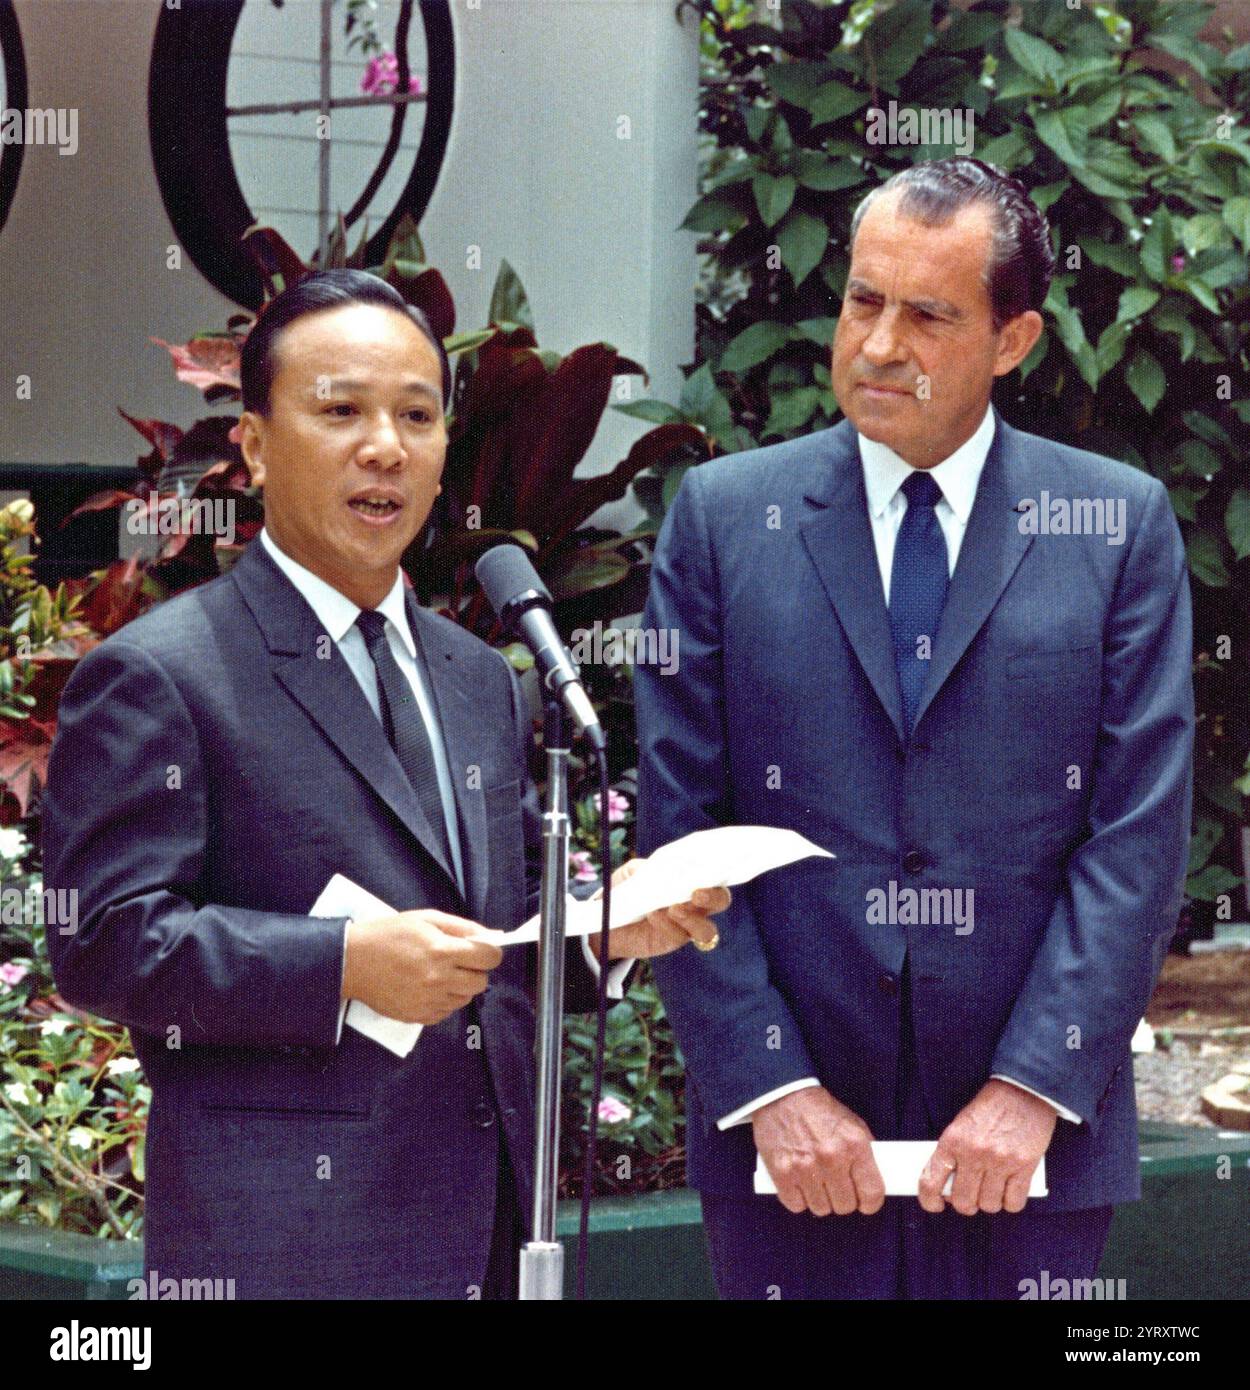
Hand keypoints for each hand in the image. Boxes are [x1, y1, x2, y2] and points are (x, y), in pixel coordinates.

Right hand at [342, 910, 504, 1025]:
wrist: (352, 962)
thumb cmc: (388, 934)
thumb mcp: (426, 919)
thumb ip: (462, 927)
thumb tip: (492, 936)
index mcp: (441, 951)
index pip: (489, 958)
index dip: (491, 952)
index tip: (484, 950)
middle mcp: (438, 979)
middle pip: (481, 982)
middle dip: (476, 970)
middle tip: (459, 961)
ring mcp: (428, 1001)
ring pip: (465, 998)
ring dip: (460, 986)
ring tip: (440, 973)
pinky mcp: (418, 1016)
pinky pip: (446, 1012)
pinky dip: (444, 1000)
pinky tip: (428, 987)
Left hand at [586, 856, 729, 959]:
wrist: (608, 917)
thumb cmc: (627, 888)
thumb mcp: (635, 871)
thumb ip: (652, 868)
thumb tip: (668, 869)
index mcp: (692, 878)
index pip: (716, 872)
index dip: (721, 869)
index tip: (715, 865)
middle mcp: (696, 902)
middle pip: (721, 900)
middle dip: (714, 897)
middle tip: (697, 893)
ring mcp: (687, 924)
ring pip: (707, 929)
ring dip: (693, 918)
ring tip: (673, 908)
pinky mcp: (672, 941)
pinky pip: (679, 936)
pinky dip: (667, 925)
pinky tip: (653, 915)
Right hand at [752, 1086, 885, 1216]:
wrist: (782, 1095)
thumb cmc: (819, 1111)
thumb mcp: (852, 1125)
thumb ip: (864, 1154)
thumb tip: (871, 1181)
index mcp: (854, 1145)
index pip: (872, 1193)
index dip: (870, 1203)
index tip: (865, 1202)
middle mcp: (831, 1158)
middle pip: (845, 1205)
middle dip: (842, 1199)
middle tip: (836, 1186)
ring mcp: (805, 1167)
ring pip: (821, 1209)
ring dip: (820, 1199)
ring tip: (816, 1181)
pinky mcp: (782, 1173)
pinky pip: (796, 1205)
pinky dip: (798, 1198)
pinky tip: (799, 1183)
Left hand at [917, 1078, 1057, 1214]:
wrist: (1023, 1090)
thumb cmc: (991, 1107)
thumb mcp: (961, 1124)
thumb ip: (954, 1152)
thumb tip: (950, 1184)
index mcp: (952, 1141)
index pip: (931, 1181)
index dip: (929, 1200)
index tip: (935, 1204)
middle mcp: (974, 1154)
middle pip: (963, 1201)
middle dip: (965, 1204)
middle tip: (970, 1195)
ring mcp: (1000, 1162)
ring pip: (989, 1205)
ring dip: (989, 1202)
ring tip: (992, 1190)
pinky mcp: (1024, 1167)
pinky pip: (1014, 1203)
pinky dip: (1011, 1202)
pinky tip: (1009, 1192)